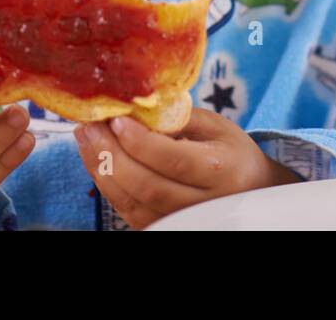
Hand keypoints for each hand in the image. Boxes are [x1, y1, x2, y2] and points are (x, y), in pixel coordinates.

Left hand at [73, 106, 300, 229]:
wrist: (251, 192)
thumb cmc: (231, 152)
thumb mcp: (215, 126)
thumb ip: (177, 118)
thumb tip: (132, 108)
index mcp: (219, 169)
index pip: (173, 159)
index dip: (140, 141)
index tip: (116, 119)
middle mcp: (202, 202)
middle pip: (147, 185)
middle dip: (111, 154)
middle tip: (89, 127)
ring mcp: (183, 221)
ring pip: (133, 203)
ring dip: (102, 169)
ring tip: (85, 139)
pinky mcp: (165, 228)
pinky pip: (128, 211)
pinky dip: (108, 185)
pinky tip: (97, 160)